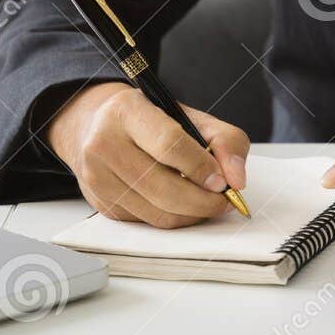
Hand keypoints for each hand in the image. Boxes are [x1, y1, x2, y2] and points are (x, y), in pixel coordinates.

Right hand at [45, 82, 250, 227]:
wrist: (98, 126)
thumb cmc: (149, 121)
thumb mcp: (189, 115)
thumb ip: (224, 140)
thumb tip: (236, 179)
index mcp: (128, 111)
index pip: (169, 143)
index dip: (201, 167)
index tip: (223, 182)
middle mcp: (104, 143)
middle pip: (163, 187)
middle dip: (203, 201)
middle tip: (224, 200)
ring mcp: (97, 177)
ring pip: (156, 212)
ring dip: (192, 214)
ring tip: (208, 203)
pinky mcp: (101, 203)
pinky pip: (147, 222)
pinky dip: (173, 218)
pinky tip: (183, 205)